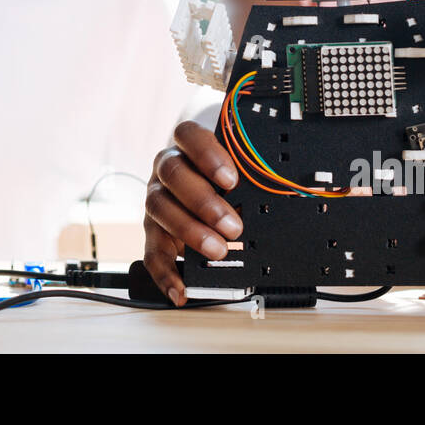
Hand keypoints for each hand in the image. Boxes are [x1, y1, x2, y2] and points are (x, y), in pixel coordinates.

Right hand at [143, 120, 243, 305]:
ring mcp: (156, 198)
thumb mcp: (233, 173)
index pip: (188, 135)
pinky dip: (165, 273)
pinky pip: (151, 251)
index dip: (207, 155)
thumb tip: (273, 200)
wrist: (199, 190)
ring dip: (190, 231)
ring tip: (219, 250)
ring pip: (159, 207)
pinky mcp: (152, 231)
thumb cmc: (220, 180)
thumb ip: (245, 181)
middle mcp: (166, 169)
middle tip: (233, 226)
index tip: (231, 179)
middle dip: (204, 202)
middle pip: (174, 173)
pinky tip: (180, 289)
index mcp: (187, 147)